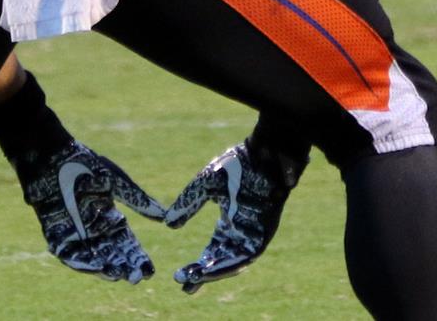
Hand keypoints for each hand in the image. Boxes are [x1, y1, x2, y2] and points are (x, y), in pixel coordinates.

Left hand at [15, 140, 166, 282]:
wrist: (51, 155)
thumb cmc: (85, 164)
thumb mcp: (117, 182)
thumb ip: (138, 200)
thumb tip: (164, 216)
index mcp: (109, 217)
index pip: (127, 243)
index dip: (138, 257)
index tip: (150, 271)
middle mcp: (92, 228)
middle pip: (111, 254)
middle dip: (123, 267)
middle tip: (135, 279)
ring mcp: (73, 232)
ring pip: (91, 257)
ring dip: (103, 268)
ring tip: (116, 275)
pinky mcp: (54, 233)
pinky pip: (67, 253)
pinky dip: (79, 262)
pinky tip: (93, 268)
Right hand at [162, 142, 306, 293]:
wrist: (266, 150)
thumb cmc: (239, 162)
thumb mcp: (205, 184)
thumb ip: (189, 202)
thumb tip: (169, 224)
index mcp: (229, 220)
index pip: (212, 250)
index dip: (197, 265)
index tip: (178, 277)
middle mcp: (242, 230)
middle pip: (222, 260)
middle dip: (203, 274)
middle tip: (185, 284)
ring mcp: (255, 230)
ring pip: (235, 260)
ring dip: (216, 271)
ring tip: (197, 278)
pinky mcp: (267, 229)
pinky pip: (250, 253)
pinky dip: (232, 261)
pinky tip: (216, 267)